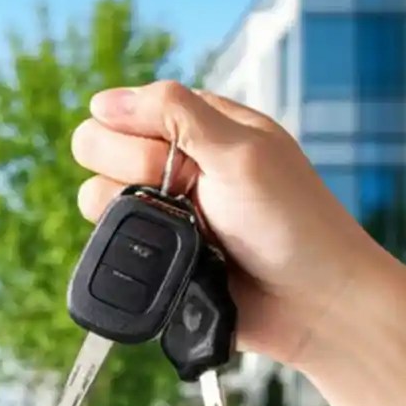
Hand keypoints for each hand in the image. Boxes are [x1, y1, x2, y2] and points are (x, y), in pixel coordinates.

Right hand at [70, 80, 388, 367]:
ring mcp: (160, 209)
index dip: (135, 134)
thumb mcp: (241, 151)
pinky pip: (107, 245)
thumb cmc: (294, 223)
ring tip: (187, 232)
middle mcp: (173, 162)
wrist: (312, 304)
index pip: (120, 109)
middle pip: (96, 149)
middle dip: (133, 173)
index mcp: (197, 123)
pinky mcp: (153, 252)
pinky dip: (130, 252)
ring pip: (94, 199)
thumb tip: (103, 101)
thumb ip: (173, 114)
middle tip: (190, 196)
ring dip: (134, 218)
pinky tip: (173, 257)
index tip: (180, 160)